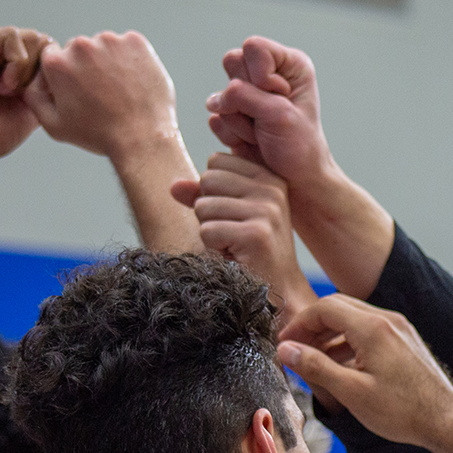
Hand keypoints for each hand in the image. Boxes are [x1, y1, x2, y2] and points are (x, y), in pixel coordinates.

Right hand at [0, 26, 52, 170]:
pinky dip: (18, 60)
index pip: (48, 53)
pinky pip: (11, 35)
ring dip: (29, 66)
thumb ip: (46, 87)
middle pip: (42, 41)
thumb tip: (71, 69)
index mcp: (11, 66)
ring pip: (30, 36)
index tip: (41, 100)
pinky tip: (7, 84)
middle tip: (26, 95)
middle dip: (42, 69)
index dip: (52, 74)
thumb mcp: (32, 109)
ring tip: (13, 90)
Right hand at [25, 31, 179, 160]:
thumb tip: (30, 79)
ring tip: (119, 91)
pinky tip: (133, 83)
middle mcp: (81, 45)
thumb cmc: (98, 134)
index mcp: (57, 62)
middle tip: (102, 95)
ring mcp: (110, 40)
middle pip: (78, 49)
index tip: (79, 92)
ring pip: (104, 46)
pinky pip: (127, 45)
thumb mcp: (54, 125)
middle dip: (86, 67)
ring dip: (108, 62)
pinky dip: (130, 59)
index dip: (65, 76)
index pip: (54, 57)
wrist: (142, 137)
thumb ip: (34, 98)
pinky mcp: (135, 40)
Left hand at [171, 153, 316, 314]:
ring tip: (235, 246)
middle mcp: (272, 188)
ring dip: (211, 232)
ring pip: (204, 206)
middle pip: (207, 180)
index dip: (213, 191)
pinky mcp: (256, 234)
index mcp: (269, 176)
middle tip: (233, 233)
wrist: (279, 291)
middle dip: (209, 211)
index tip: (235, 215)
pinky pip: (207, 231)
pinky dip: (214, 248)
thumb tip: (173, 185)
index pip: (216, 161)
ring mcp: (267, 210)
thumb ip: (203, 194)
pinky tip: (235, 256)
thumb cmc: (253, 253)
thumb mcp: (230, 215)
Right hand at [205, 37, 334, 188]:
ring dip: (240, 120)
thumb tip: (214, 100)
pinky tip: (252, 143)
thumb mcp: (278, 115)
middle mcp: (267, 75)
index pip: (254, 47)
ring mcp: (247, 96)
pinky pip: (216, 119)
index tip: (280, 98)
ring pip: (220, 95)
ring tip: (262, 135)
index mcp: (289, 64)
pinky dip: (232, 135)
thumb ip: (245, 96)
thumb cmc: (299, 148)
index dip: (260, 75)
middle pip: (232, 63)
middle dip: (246, 96)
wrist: (294, 183)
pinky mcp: (232, 116)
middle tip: (267, 117)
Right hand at [276, 296, 452, 444]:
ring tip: (313, 361)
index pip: (325, 308)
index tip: (284, 343)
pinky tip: (340, 366)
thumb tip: (286, 350)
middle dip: (313, 326)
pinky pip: (369, 331)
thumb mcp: (351, 392)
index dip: (299, 324)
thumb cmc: (402, 411)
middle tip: (295, 350)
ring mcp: (399, 329)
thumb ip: (315, 367)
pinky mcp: (405, 341)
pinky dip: (349, 342)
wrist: (446, 422)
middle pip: (339, 308)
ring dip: (330, 335)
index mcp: (373, 329)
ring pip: (354, 319)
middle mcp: (388, 321)